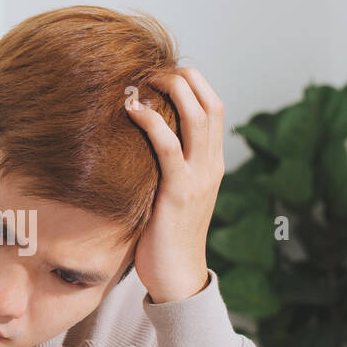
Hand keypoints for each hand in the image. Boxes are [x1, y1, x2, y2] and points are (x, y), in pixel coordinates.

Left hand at [125, 66, 224, 302]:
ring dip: (172, 90)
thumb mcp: (171, 193)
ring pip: (197, 117)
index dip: (193, 82)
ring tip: (143, 80)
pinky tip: (132, 110)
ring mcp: (199, 179)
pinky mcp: (179, 193)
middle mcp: (211, 166)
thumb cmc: (165, 236)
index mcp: (212, 163)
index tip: (163, 72)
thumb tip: (134, 142)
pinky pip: (170, 148)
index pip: (214, 108)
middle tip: (151, 69)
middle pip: (210, 104)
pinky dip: (152, 123)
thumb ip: (165, 167)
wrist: (177, 277)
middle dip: (184, 77)